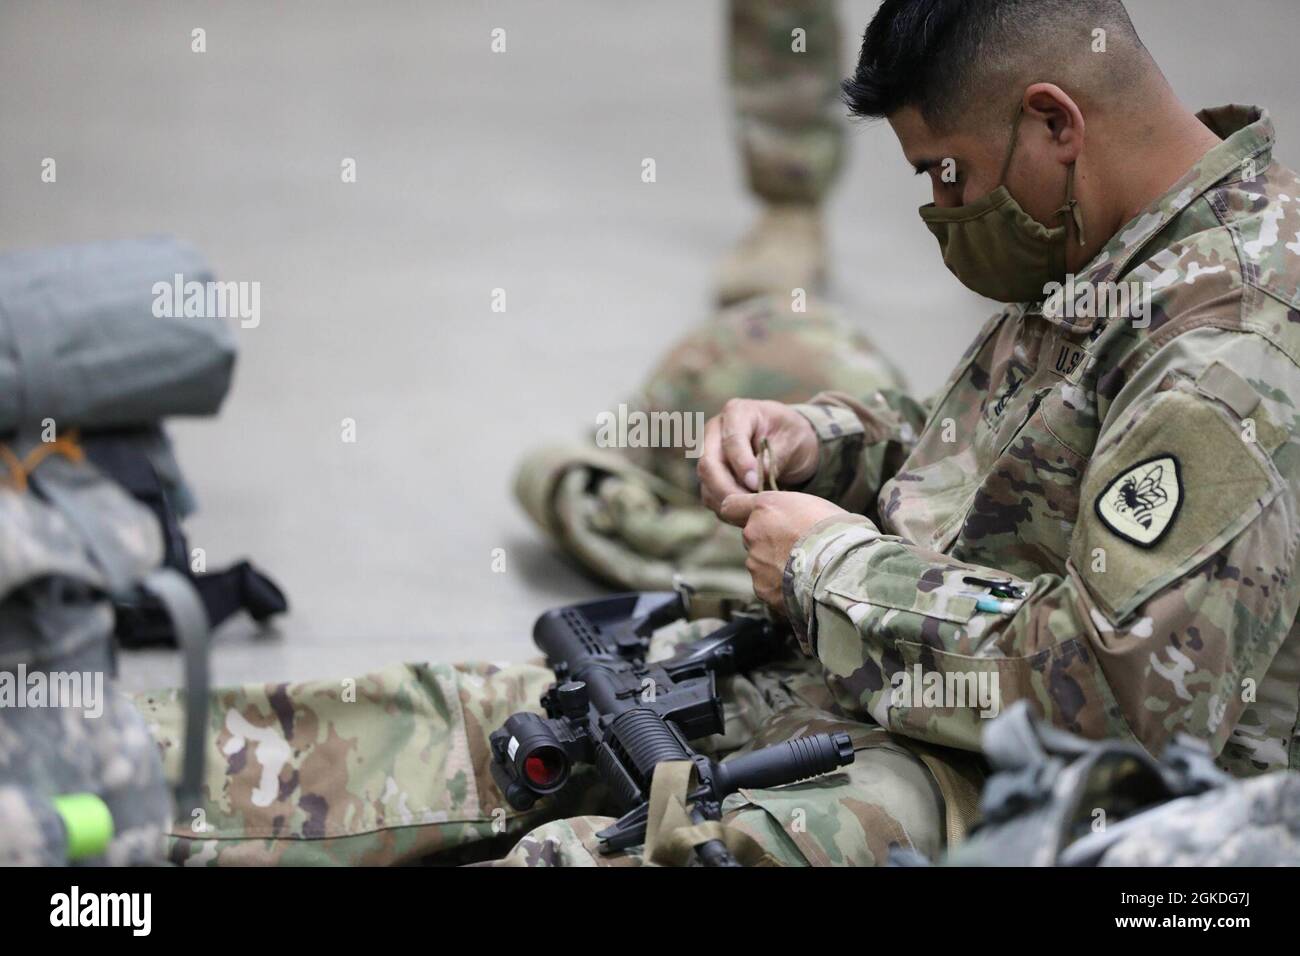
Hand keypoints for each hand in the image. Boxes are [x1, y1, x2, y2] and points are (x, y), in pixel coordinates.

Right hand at [697, 399, 818, 514]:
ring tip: (752, 515)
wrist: (787, 442)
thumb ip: (773, 456)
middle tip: (750, 506)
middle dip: (728, 489)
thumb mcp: (791, 439)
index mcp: (737, 412)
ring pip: (706, 483)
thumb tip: (754, 480)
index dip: (741, 464)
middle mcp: (715, 431)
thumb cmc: (791, 434)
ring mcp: (709, 453)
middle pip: (709, 464)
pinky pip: (710, 496)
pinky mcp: (710, 476)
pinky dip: (726, 509)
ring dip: (726, 503)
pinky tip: (746, 516)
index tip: (756, 484)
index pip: (731, 440)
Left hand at [719, 491, 848, 612]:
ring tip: (806, 571)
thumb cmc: (838, 531)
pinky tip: (803, 587)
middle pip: (752, 537)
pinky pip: (768, 586)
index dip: (740, 513)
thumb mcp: (814, 506)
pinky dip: (781, 588)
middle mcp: (753, 532)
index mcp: (766, 507)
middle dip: (768, 543)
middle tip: (798, 549)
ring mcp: (755, 562)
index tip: (755, 519)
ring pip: (760, 563)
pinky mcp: (762, 588)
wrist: (844, 567)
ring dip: (776, 567)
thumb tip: (790, 521)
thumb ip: (790, 512)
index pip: (731, 506)